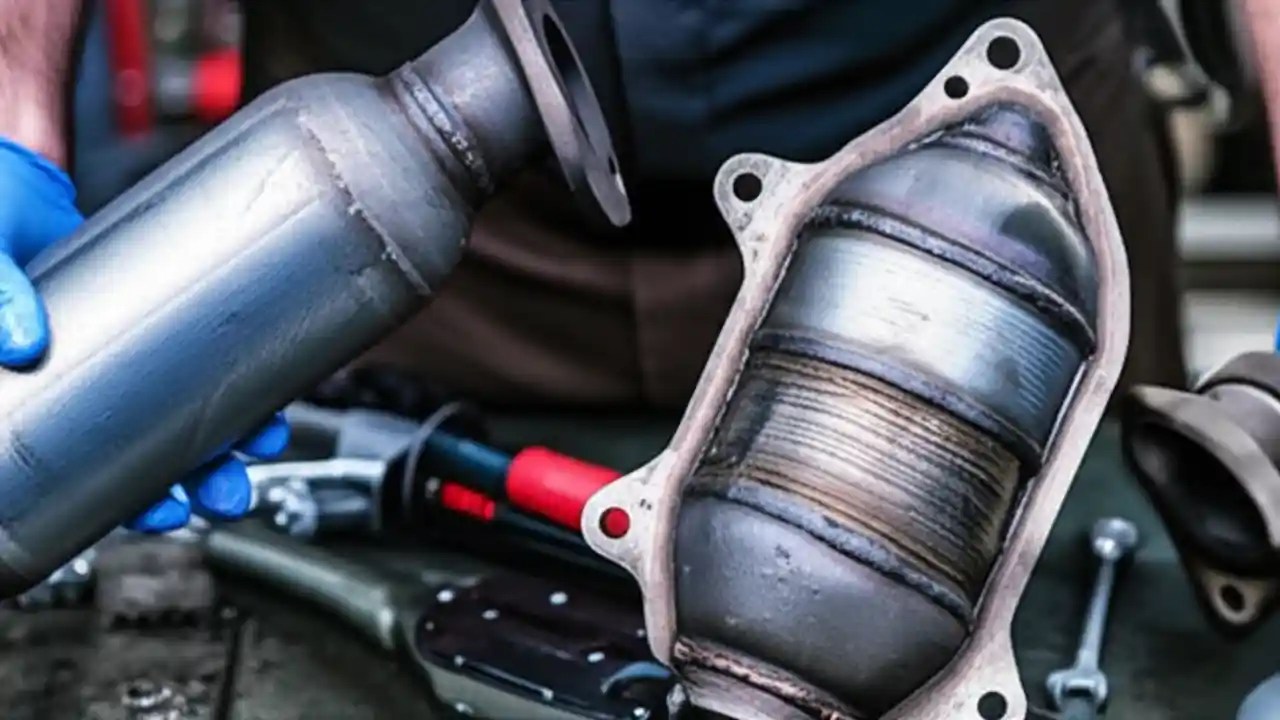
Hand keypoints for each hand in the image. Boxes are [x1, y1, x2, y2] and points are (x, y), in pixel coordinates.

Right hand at [0, 136, 289, 531]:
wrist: (11, 175)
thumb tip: (21, 343)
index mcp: (38, 396)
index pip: (83, 467)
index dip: (128, 499)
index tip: (166, 511)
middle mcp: (87, 381)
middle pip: (143, 448)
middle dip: (194, 474)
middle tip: (226, 491)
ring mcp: (126, 349)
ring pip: (183, 407)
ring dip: (227, 430)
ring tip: (261, 441)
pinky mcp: (162, 311)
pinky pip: (204, 352)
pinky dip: (239, 368)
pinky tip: (267, 381)